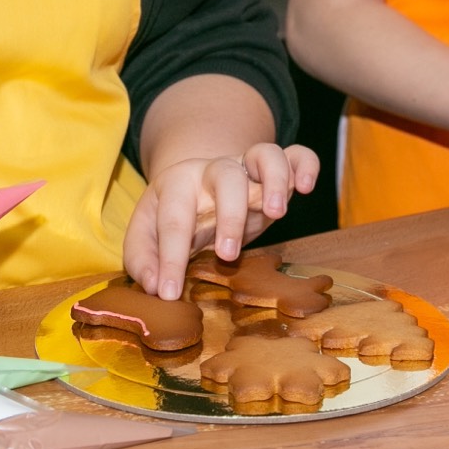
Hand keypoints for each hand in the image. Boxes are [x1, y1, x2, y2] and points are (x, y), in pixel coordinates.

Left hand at [122, 143, 320, 298]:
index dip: (170, 258)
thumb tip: (155, 286)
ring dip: (274, 181)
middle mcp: (213, 170)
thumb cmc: (173, 217)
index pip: (173, 219)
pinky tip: (305, 188)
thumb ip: (143, 260)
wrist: (197, 186)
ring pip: (265, 155)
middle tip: (227, 255)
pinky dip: (305, 165)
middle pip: (225, 177)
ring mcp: (247, 166)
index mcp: (176, 184)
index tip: (169, 293)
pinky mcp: (274, 171)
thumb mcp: (146, 235)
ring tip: (276, 213)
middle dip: (229, 216)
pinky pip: (297, 155)